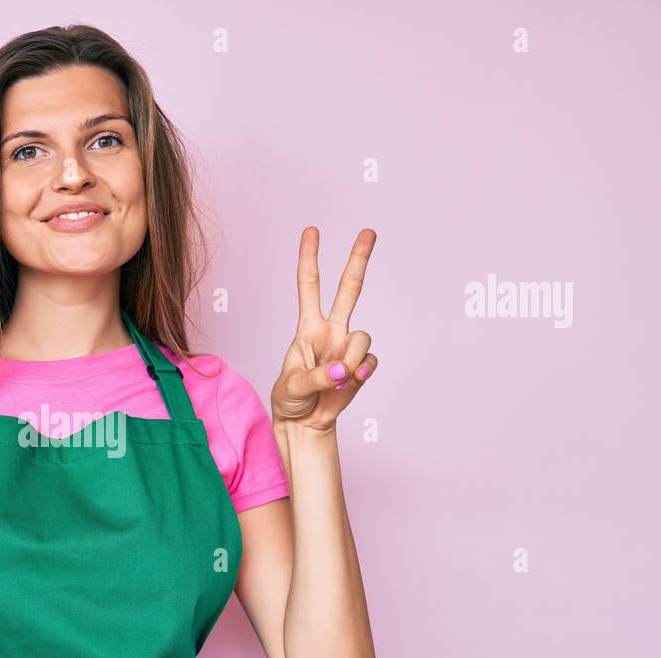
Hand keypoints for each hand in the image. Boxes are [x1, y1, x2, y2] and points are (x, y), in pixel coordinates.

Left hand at [269, 226, 378, 433]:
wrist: (304, 423)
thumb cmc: (290, 398)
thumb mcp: (292, 386)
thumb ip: (317, 376)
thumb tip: (343, 369)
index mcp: (307, 327)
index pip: (309, 286)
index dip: (309, 258)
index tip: (312, 231)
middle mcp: (330, 331)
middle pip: (348, 289)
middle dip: (358, 260)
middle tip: (368, 231)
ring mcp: (347, 347)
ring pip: (362, 337)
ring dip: (351, 359)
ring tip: (336, 379)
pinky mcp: (361, 367)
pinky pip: (370, 362)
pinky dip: (362, 374)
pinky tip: (350, 383)